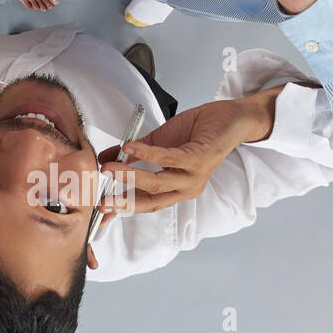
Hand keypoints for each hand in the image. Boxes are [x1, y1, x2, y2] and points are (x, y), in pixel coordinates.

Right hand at [96, 87, 284, 212]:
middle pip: (150, 200)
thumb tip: (106, 157)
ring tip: (108, 168)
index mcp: (177, 188)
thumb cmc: (199, 131)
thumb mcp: (159, 143)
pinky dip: (146, 153)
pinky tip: (129, 148)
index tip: (102, 214)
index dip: (123, 209)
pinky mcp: (200, 160)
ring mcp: (194, 176)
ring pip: (157, 182)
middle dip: (123, 201)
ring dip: (129, 176)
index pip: (146, 203)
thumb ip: (134, 153)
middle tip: (101, 198)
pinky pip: (169, 159)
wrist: (232, 118)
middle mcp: (187, 188)